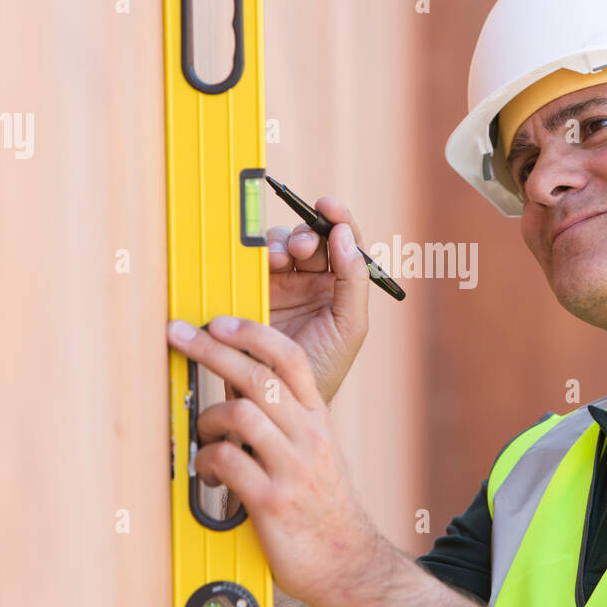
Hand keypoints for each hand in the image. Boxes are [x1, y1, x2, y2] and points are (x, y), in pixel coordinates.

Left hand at [167, 315, 386, 606]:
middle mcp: (308, 437)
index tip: (218, 321)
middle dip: (211, 349)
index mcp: (317, 419)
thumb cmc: (322, 506)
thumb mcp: (313, 451)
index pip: (290, 359)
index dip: (251, 333)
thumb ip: (279, 417)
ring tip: (205, 436)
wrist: (348, 562)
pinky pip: (228, 462)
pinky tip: (209, 474)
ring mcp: (292, 468)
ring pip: (239, 414)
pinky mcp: (272, 501)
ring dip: (209, 419)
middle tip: (178, 336)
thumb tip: (234, 379)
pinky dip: (207, 462)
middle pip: (258, 377)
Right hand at [265, 197, 369, 405]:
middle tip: (301, 246)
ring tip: (279, 257)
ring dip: (280, 242)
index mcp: (340, 285)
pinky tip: (262, 262)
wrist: (281, 400)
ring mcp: (281, 285)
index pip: (343, 242)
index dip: (338, 219)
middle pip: (310, 238)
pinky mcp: (252, 291)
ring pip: (281, 245)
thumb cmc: (324, 368)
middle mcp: (311, 281)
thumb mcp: (350, 326)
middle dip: (306, 234)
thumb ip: (354, 281)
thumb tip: (345, 235)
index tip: (327, 206)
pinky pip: (253, 262)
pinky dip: (257, 254)